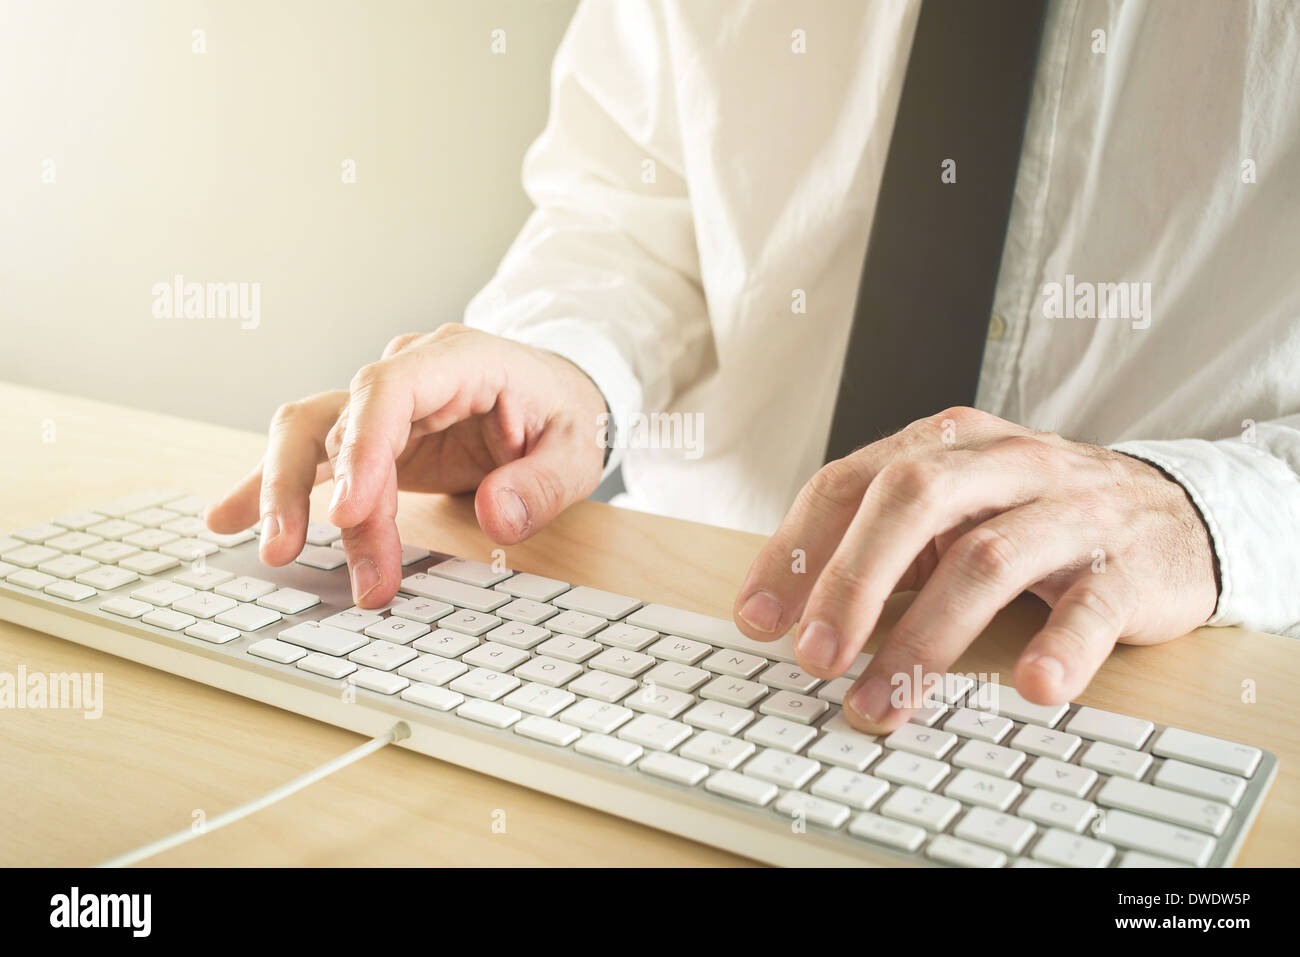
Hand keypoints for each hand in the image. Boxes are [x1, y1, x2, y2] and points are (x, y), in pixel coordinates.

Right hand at [205, 323, 607, 606]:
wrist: (558, 394)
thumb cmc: (565, 416)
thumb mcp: (576, 450)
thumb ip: (541, 484)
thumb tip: (496, 517)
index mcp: (460, 358)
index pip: (390, 390)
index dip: (363, 449)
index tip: (351, 512)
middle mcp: (409, 373)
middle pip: (337, 419)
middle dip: (312, 491)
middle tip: (295, 553)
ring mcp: (383, 403)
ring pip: (310, 436)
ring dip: (284, 495)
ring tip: (270, 551)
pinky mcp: (371, 436)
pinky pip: (311, 454)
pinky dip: (270, 486)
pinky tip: (227, 518)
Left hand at [732, 407, 1217, 731]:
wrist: (1173, 512)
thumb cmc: (1035, 514)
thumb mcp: (951, 510)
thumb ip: (877, 543)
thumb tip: (786, 609)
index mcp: (945, 445)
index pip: (850, 482)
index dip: (795, 550)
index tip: (757, 619)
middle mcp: (1003, 464)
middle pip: (912, 502)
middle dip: (850, 581)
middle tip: (813, 657)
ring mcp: (1069, 511)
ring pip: (986, 560)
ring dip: (925, 640)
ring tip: (882, 702)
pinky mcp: (1128, 565)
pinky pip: (1091, 605)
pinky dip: (1062, 647)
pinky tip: (1033, 686)